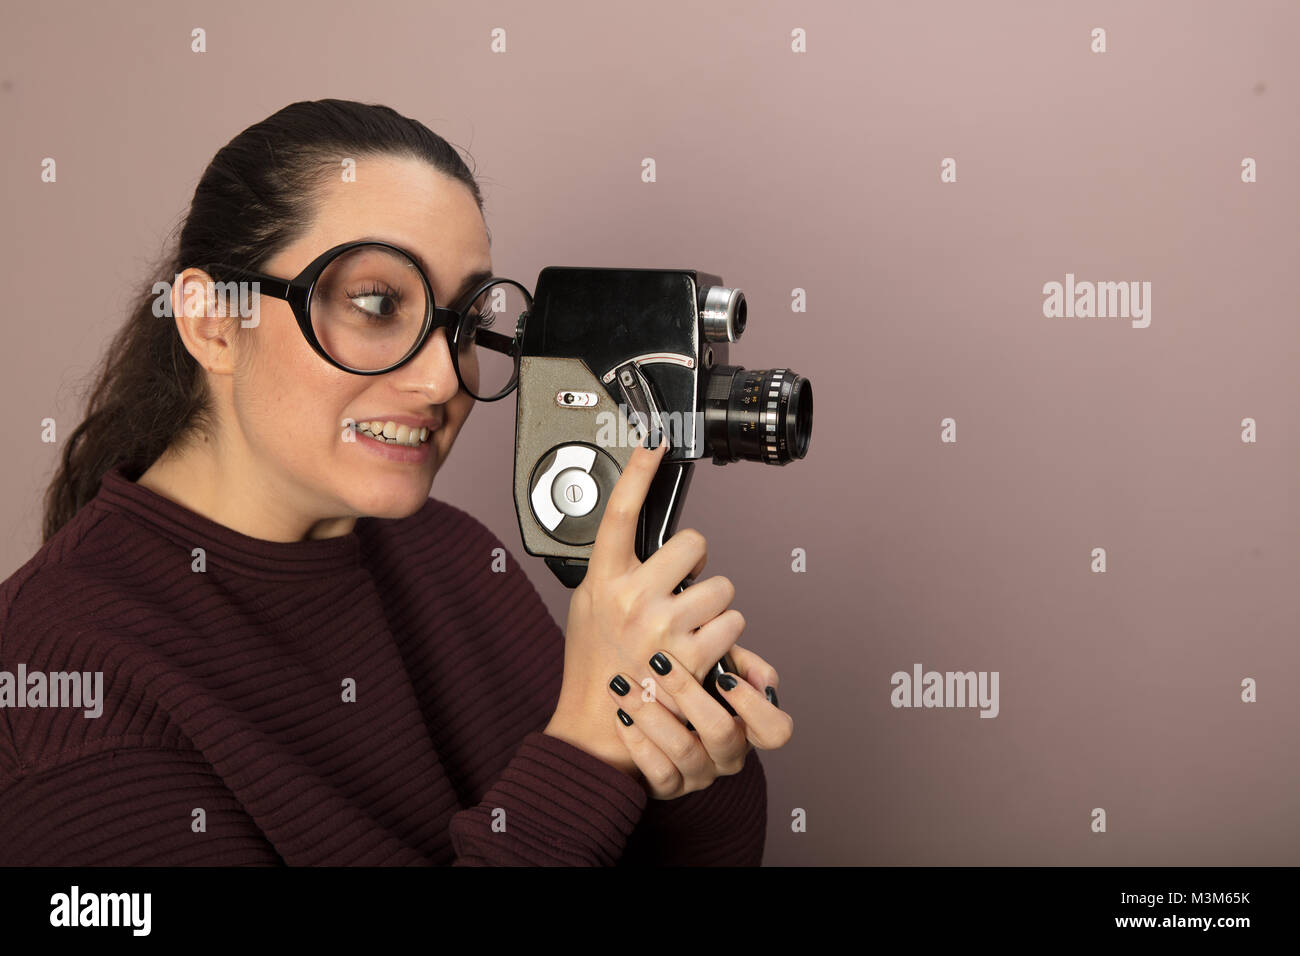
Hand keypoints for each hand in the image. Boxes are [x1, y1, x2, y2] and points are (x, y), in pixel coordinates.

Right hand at [543, 433, 746, 776]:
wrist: (599, 726)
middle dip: (698, 567)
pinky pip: (733, 625)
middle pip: (694, 546)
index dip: (639, 472)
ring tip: (689, 630)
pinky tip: (702, 652)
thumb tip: (647, 545)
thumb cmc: (596, 665)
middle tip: (681, 591)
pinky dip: (727, 639)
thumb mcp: (590, 607)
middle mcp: (632, 597)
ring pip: (722, 588)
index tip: (656, 442)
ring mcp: (662, 625)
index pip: (620, 512)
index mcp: (604, 578)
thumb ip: (617, 573)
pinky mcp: (692, 654)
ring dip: (715, 608)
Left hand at [607, 643, 792, 798]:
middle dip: (688, 693)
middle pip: (721, 733)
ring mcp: (701, 775)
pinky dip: (637, 741)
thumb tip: (763, 679)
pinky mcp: (670, 788)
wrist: (654, 715)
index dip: (754, 706)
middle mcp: (729, 757)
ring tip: (624, 683)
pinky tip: (622, 714)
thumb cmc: (695, 684)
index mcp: (750, 730)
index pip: (776, 731)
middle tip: (658, 661)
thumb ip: (741, 662)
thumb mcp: (721, 668)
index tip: (723, 677)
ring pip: (683, 750)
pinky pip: (657, 771)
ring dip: (651, 711)